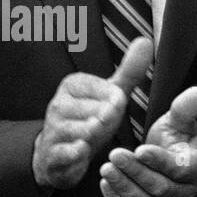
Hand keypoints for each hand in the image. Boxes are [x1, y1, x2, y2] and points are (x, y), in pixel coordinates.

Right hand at [31, 36, 152, 190]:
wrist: (59, 152)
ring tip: (94, 137)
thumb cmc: (90, 117)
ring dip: (97, 137)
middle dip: (109, 121)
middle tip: (104, 124)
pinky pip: (69, 153)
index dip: (117, 102)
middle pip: (100, 112)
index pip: (109, 91)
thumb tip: (145, 40)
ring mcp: (52, 129)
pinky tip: (82, 153)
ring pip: (87, 131)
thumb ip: (129, 70)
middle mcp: (58, 104)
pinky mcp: (51, 153)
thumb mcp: (111, 92)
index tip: (111, 106)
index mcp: (73, 84)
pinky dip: (79, 155)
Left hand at [99, 86, 196, 196]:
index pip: (178, 168)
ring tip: (107, 168)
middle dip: (136, 171)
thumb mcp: (180, 122)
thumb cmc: (175, 140)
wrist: (166, 159)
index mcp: (196, 167)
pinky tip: (106, 182)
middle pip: (159, 186)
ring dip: (123, 185)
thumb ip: (185, 109)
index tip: (140, 150)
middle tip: (116, 155)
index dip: (159, 160)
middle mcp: (183, 189)